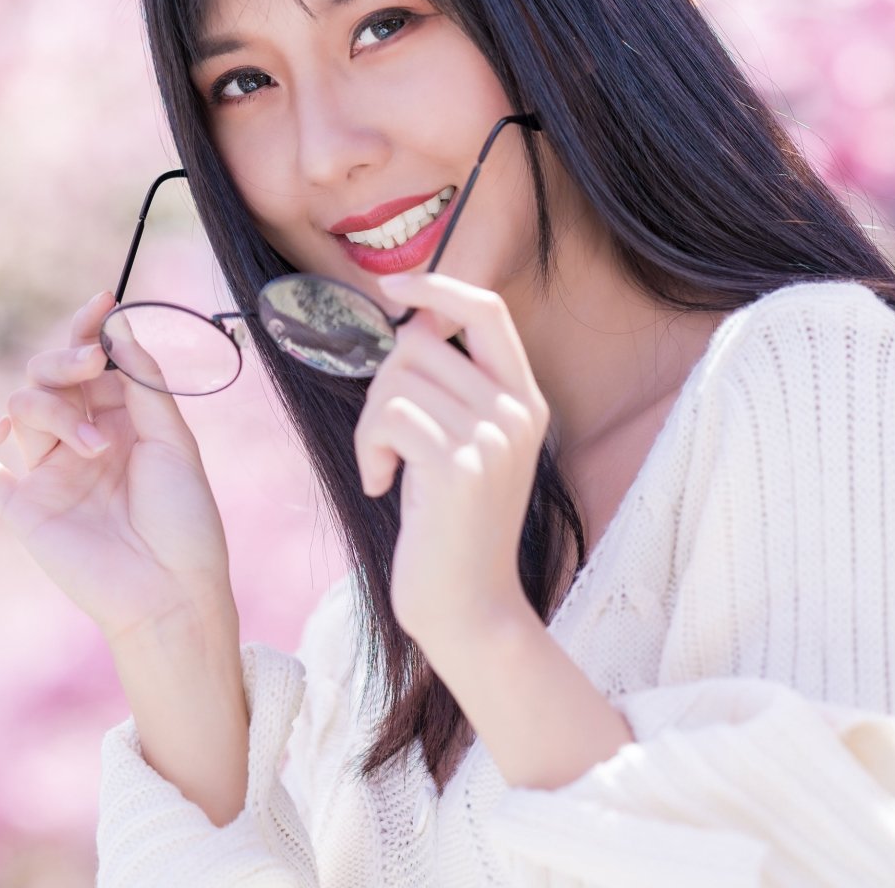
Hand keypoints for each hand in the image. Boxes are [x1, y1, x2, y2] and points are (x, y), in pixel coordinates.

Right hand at [0, 290, 235, 643]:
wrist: (170, 592)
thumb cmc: (184, 520)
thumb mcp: (174, 441)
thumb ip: (144, 383)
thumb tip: (119, 325)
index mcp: (119, 420)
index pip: (90, 362)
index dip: (90, 329)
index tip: (103, 301)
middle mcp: (79, 439)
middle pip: (47, 376)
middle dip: (66, 358)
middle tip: (93, 363)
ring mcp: (47, 471)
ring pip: (21, 407)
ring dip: (54, 410)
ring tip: (93, 447)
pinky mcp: (21, 506)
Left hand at [354, 270, 548, 657]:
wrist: (469, 607)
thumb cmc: (450, 527)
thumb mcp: (467, 447)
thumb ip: (452, 389)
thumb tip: (410, 325)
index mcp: (525, 400)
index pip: (487, 311)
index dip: (438, 289)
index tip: (395, 287)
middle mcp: (517, 411)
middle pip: (418, 346)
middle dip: (382, 387)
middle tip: (385, 441)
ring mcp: (492, 437)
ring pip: (397, 380)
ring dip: (371, 424)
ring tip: (386, 469)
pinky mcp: (460, 466)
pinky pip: (387, 418)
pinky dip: (369, 450)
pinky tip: (380, 486)